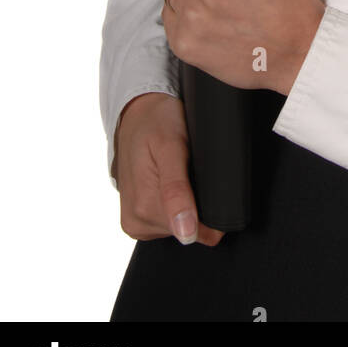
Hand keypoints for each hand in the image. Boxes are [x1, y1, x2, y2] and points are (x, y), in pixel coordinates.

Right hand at [113, 92, 224, 245]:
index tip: (205, 181)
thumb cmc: (156, 122)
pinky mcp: (137, 219)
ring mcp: (135, 221)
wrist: (137, 112)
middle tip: (189, 168)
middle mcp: (136, 221)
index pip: (197, 232)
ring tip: (179, 172)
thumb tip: (186, 234)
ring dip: (187, 201)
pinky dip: (177, 203)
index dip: (212, 210)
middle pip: (189, 229)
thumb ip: (177, 191)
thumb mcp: (171, 148)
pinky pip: (169, 221)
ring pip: (181, 226)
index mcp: (143, 209)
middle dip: (197, 201)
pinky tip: (173, 182)